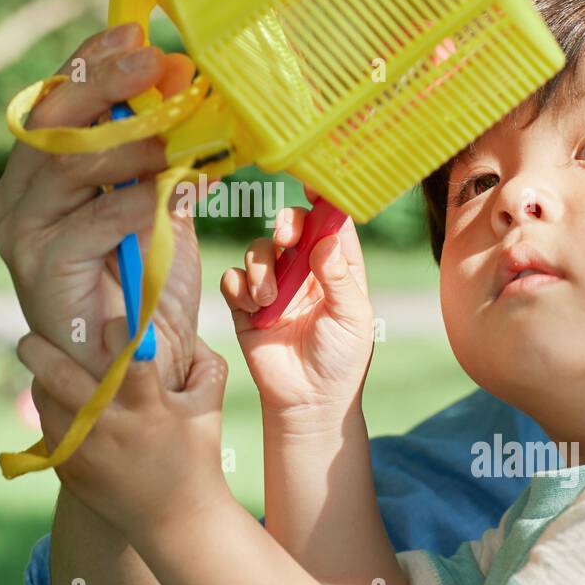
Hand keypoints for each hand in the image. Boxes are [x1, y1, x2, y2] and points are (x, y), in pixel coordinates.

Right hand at [0, 23, 201, 391]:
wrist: (134, 367)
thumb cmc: (144, 283)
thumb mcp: (155, 203)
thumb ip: (156, 154)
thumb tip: (181, 88)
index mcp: (33, 176)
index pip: (53, 102)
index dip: (91, 61)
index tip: (135, 31)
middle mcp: (14, 200)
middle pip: (52, 122)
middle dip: (106, 84)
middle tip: (157, 61)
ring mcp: (21, 234)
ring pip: (69, 165)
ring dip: (131, 141)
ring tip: (179, 128)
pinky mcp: (41, 268)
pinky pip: (95, 220)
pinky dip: (142, 201)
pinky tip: (176, 191)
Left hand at [16, 317, 232, 539]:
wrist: (177, 520)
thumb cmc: (197, 454)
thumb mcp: (209, 405)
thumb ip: (202, 360)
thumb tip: (177, 322)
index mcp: (150, 410)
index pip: (128, 359)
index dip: (118, 331)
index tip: (112, 322)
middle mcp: (113, 431)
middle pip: (62, 378)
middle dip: (40, 350)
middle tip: (30, 336)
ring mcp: (86, 454)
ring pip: (45, 402)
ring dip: (42, 379)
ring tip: (45, 365)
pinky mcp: (70, 471)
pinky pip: (46, 429)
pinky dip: (49, 409)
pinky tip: (59, 400)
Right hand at [220, 188, 374, 424]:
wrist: (308, 401)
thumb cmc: (341, 360)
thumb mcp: (352, 317)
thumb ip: (339, 277)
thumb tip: (325, 240)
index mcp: (337, 268)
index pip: (331, 225)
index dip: (324, 202)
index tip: (313, 183)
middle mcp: (305, 270)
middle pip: (290, 227)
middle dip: (284, 225)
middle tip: (285, 239)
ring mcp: (274, 286)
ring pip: (258, 250)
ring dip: (260, 268)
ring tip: (268, 299)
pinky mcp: (246, 305)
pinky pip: (232, 279)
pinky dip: (238, 287)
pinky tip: (252, 309)